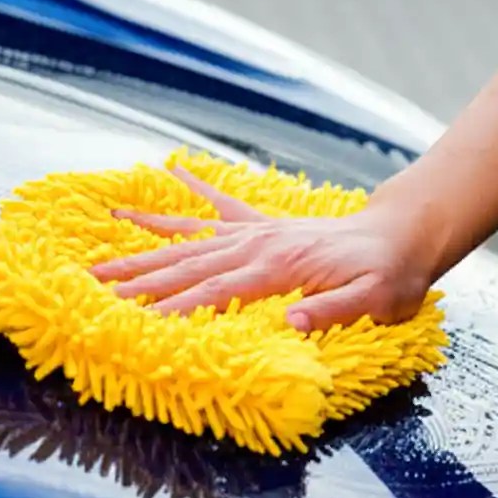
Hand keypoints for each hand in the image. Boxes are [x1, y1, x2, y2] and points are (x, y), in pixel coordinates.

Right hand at [90, 166, 436, 331]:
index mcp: (279, 268)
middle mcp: (259, 245)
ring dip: (145, 247)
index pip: (214, 292)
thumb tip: (290, 326)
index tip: (133, 320)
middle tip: (92, 286)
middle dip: (138, 277)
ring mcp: (259, 233)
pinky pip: (220, 207)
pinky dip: (192, 190)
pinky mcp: (265, 226)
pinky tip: (168, 171)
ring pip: (190, 240)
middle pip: (186, 264)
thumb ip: (332, 313)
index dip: (173, 309)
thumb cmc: (391, 275)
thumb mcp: (374, 302)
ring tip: (103, 253)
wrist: (405, 235)